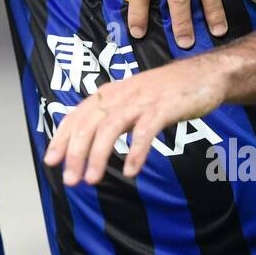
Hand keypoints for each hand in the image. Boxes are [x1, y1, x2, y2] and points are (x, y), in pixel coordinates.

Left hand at [43, 58, 226, 185]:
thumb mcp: (132, 100)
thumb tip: (89, 142)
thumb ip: (112, 116)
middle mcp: (120, 95)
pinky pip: (145, 130)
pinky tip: (131, 171)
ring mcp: (142, 100)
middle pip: (89, 124)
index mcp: (110, 94)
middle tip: (70, 180)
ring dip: (98, 155)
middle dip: (75, 153)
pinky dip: (135, 151)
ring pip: (111, 127)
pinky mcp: (164, 107)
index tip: (50, 161)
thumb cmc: (166, 92)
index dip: (61, 137)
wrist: (204, 75)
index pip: (77, 115)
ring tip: (92, 179)